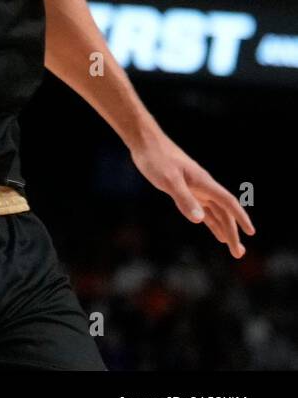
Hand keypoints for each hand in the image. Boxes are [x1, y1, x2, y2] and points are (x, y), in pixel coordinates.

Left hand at [129, 130, 255, 257]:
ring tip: (232, 247)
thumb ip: (184, 199)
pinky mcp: (185, 189)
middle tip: (238, 254)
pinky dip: (210, 221)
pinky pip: (203, 209)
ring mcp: (195, 188)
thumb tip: (199, 220)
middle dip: (232, 232)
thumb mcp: (168, 180)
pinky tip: (215, 231)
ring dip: (223, 229)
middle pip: (224, 212)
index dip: (240, 217)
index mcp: (204, 183)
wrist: (145, 143)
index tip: (251, 233)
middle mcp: (203, 187)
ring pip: (215, 212)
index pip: (228, 202)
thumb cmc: (156, 159)